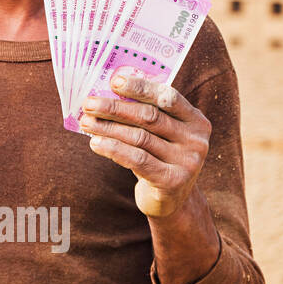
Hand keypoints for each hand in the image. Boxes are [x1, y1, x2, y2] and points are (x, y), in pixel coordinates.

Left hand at [79, 67, 211, 218]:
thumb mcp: (161, 136)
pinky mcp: (172, 182)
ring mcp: (187, 162)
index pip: (168, 97)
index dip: (140, 88)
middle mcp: (196, 140)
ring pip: (140, 138)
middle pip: (150, 117)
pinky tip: (95, 144)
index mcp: (196, 121)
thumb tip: (107, 95)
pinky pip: (137, 160)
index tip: (114, 82)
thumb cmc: (159, 159)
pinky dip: (113, 150)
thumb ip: (146, 117)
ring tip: (86, 122)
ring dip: (108, 128)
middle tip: (89, 103)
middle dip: (115, 108)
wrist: (172, 201)